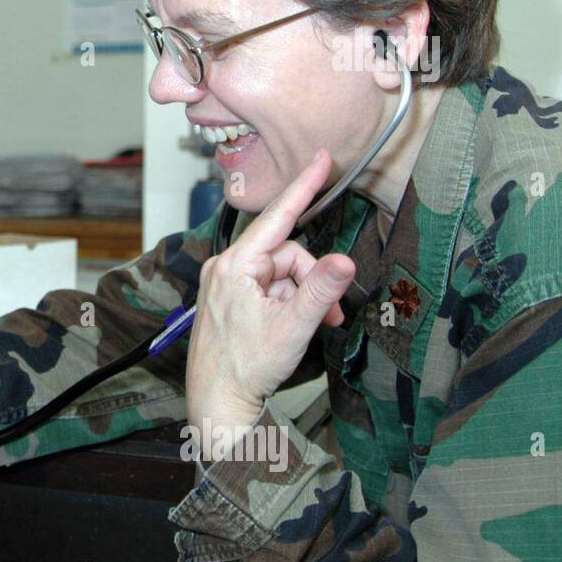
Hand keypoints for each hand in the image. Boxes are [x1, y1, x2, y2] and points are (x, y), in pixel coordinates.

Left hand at [185, 149, 354, 442]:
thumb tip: (345, 260)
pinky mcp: (229, 299)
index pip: (277, 218)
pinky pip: (268, 287)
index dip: (303, 188)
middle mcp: (225, 268)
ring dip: (302, 295)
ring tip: (311, 326)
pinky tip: (291, 326)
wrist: (217, 402)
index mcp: (234, 266)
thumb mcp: (293, 327)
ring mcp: (225, 283)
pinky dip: (287, 303)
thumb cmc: (245, 367)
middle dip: (311, 280)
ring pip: (281, 273)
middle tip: (328, 313)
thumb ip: (320, 291)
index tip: (321, 160)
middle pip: (286, 253)